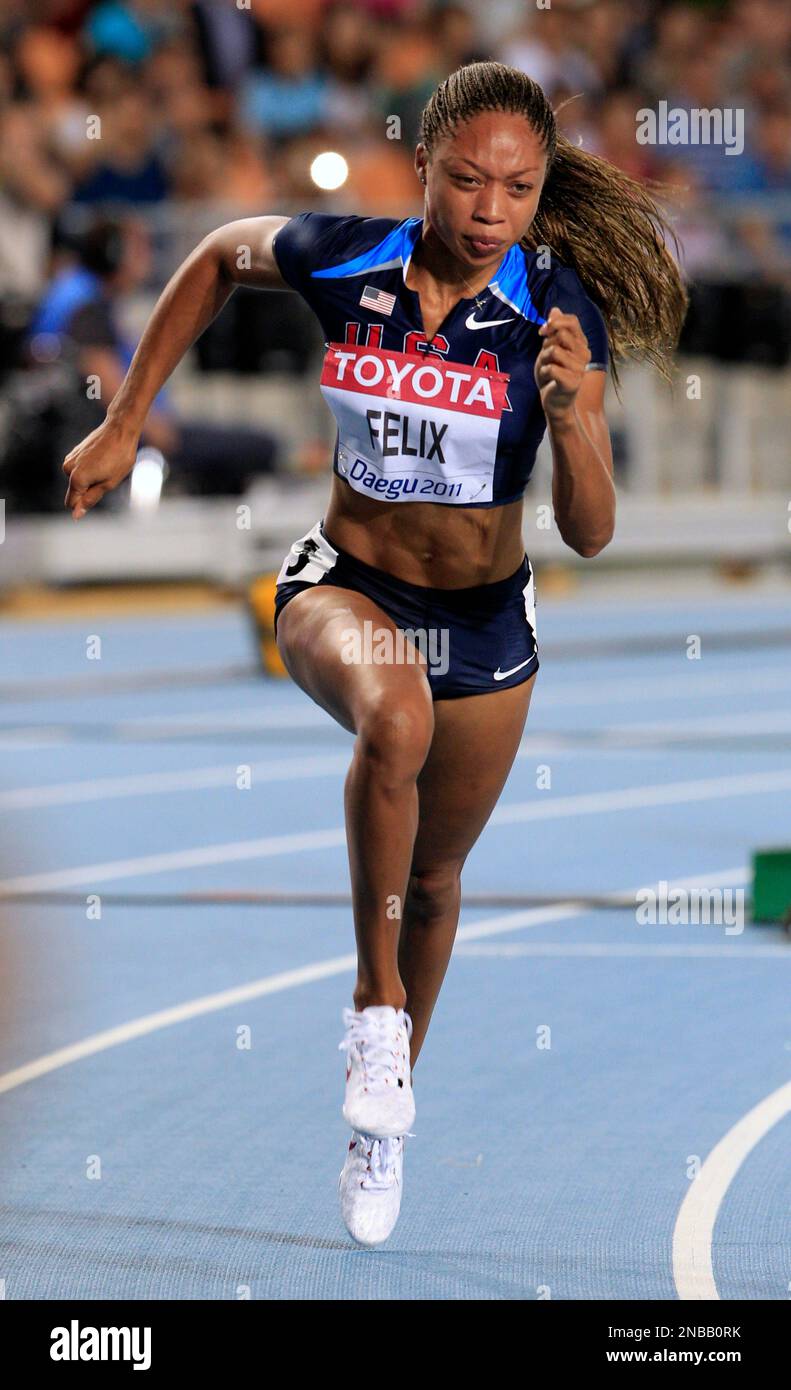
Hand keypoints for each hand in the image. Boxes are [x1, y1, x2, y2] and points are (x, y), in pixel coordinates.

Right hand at [62, 417, 140, 519]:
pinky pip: (79, 469)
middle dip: (88, 491)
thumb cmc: (119, 458)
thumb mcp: (108, 484)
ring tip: (106, 468)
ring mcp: (70, 459)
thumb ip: (90, 499)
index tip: (99, 494)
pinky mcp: (74, 452)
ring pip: (78, 480)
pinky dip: (89, 470)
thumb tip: (76, 514)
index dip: (84, 505)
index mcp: (76, 479)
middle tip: (107, 479)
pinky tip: (103, 460)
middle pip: (75, 491)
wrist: (120, 429)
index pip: (72, 503)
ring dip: (90, 480)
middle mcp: (68, 469)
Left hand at [534, 307, 590, 421]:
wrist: (555, 402)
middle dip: (546, 344)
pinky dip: (543, 372)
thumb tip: (555, 309)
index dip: (554, 322)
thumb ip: (554, 330)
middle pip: (561, 334)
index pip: (572, 321)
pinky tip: (548, 380)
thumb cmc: (552, 375)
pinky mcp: (572, 382)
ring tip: (547, 370)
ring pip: (554, 350)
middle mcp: (585, 354)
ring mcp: (580, 368)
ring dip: (543, 360)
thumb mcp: (551, 348)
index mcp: (582, 344)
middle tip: (546, 358)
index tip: (542, 332)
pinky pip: (551, 367)